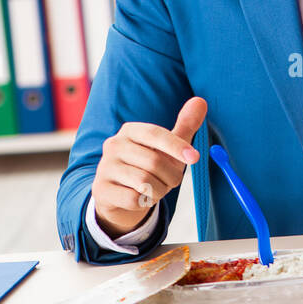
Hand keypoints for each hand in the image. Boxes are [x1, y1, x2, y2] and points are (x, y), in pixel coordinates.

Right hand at [92, 96, 205, 238]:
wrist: (119, 194)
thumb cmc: (148, 166)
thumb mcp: (168, 147)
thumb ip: (185, 126)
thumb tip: (201, 101)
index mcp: (130, 131)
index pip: (154, 133)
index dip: (177, 145)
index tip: (194, 157)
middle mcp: (114, 145)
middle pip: (153, 161)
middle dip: (172, 176)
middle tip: (172, 181)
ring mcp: (105, 167)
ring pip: (144, 182)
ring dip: (159, 190)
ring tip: (156, 189)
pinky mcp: (101, 189)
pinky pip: (133, 199)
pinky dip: (144, 202)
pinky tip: (141, 198)